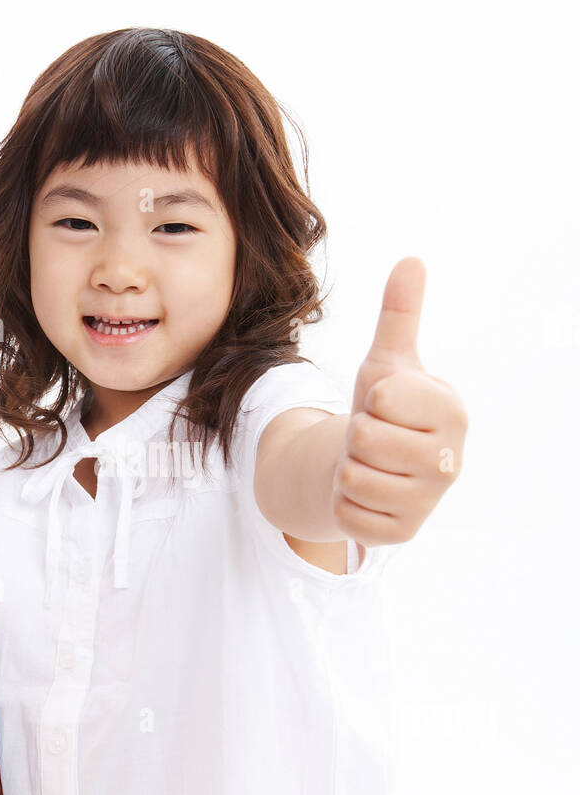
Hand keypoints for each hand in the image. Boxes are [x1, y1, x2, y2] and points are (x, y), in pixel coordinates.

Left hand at [332, 257, 467, 545]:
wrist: (374, 463)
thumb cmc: (385, 408)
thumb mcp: (387, 361)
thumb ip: (399, 315)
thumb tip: (411, 260)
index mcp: (452, 412)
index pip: (383, 398)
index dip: (370, 396)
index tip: (384, 403)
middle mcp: (450, 462)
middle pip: (364, 440)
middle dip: (355, 435)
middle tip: (371, 438)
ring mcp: (428, 502)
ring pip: (353, 479)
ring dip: (346, 469)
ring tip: (366, 463)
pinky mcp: (401, 534)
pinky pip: (347, 515)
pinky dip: (342, 503)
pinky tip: (362, 493)